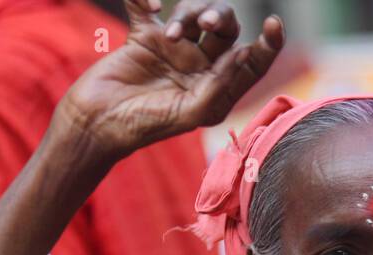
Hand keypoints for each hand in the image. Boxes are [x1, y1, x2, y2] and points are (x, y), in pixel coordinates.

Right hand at [57, 0, 283, 160]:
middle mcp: (201, 67)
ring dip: (188, 13)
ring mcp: (174, 50)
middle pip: (225, 29)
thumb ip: (220, 85)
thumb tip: (243, 53)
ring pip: (194, 12)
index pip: (251, 63)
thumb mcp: (192, 112)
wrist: (99, 121)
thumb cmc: (146, 124)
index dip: (268, 44)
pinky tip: (148, 5)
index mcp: (219, 89)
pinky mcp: (145, 36)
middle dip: (220, 17)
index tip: (274, 24)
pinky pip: (148, 7)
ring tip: (171, 35)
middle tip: (206, 24)